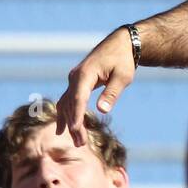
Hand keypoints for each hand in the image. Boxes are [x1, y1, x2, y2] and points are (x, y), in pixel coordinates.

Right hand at [56, 27, 135, 146]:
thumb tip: (102, 110)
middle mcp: (75, 77)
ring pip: (67, 104)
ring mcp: (74, 79)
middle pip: (71, 104)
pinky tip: (63, 130)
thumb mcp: (123, 77)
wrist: (121, 44)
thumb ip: (112, 93)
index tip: (76, 130)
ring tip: (78, 142)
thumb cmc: (123, 60)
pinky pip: (68, 100)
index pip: (78, 98)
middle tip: (81, 144)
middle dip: (74, 125)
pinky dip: (66, 114)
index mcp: (85, 74)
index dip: (76, 115)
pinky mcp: (77, 82)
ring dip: (70, 122)